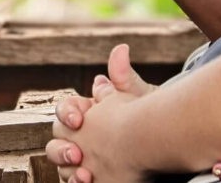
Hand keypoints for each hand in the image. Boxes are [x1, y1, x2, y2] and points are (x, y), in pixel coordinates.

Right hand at [48, 45, 153, 182]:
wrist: (163, 144)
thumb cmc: (146, 119)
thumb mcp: (136, 98)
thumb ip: (123, 78)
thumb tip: (121, 49)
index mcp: (84, 113)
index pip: (64, 110)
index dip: (67, 114)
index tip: (79, 120)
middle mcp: (78, 136)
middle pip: (57, 139)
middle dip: (62, 147)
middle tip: (77, 153)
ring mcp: (82, 158)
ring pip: (61, 163)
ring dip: (67, 168)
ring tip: (84, 173)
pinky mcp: (90, 176)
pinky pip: (73, 180)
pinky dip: (76, 181)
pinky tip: (87, 181)